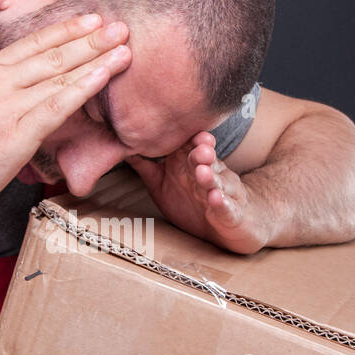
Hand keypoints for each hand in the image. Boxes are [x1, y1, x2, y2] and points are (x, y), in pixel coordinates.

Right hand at [0, 13, 130, 221]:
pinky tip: (104, 76)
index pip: (31, 44)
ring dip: (95, 59)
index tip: (89, 19)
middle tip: (120, 26)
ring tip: (124, 48)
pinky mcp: (16, 135)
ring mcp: (6, 107)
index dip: (64, 30)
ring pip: (58, 75)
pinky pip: (56, 106)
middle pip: (51, 54)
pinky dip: (83, 87)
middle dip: (89, 39)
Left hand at [125, 133, 272, 254]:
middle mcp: (210, 174)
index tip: (180, 127)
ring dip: (211, 176)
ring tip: (203, 171)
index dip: (188, 138)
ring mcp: (223, 193)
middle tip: (198, 147)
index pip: (190, 146)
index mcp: (193, 164)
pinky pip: (227, 208)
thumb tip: (120, 146)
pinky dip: (222, 204)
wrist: (235, 226)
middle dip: (202, 153)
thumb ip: (145, 167)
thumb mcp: (163, 185)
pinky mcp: (231, 215)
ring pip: (218, 182)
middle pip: (206, 160)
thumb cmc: (195, 203)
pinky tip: (216, 199)